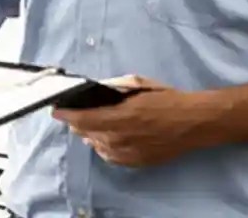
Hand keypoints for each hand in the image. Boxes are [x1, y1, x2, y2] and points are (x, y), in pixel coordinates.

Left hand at [52, 76, 206, 167]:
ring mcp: (126, 153)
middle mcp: (118, 138)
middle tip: (73, 113)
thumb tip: (97, 89)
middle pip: (85, 133)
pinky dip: (103, 146)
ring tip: (90, 124)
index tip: (56, 110)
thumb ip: (115, 87)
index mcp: (118, 117)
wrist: (191, 122)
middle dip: (77, 122)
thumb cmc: (166, 99)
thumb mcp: (138, 84)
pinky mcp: (134, 162)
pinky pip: (109, 156)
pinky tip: (105, 138)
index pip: (81, 119)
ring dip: (90, 134)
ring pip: (96, 145)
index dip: (65, 115)